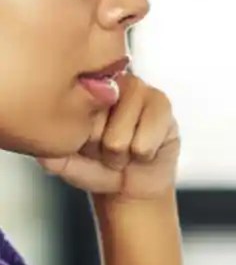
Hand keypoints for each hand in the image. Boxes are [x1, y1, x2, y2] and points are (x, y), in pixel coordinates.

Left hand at [37, 73, 179, 200]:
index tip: (87, 142)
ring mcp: (139, 88)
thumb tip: (44, 150)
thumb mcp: (66, 162)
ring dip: (122, 153)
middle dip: (101, 145)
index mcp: (82, 86)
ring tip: (125, 150)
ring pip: (120, 135)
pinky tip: (144, 150)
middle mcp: (110, 80)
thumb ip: (53, 155)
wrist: (133, 184)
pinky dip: (142, 155)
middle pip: (96, 122)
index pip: (73, 111)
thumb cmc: (97, 166)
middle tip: (108, 147)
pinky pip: (144, 142)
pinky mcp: (162, 105)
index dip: (81, 137)